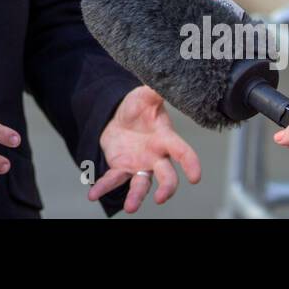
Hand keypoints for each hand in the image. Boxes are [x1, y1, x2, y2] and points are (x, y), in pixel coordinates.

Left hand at [88, 85, 200, 211]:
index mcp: (165, 139)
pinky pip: (114, 180)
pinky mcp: (122, 169)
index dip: (191, 164)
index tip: (196, 177)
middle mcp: (156, 157)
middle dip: (166, 188)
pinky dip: (103, 188)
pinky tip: (93, 195)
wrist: (119, 116)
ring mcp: (139, 165)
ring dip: (136, 197)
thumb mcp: (145, 96)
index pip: (182, 152)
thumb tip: (164, 80)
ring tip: (130, 208)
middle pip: (166, 176)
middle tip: (162, 198)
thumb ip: (155, 91)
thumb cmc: (139, 108)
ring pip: (141, 185)